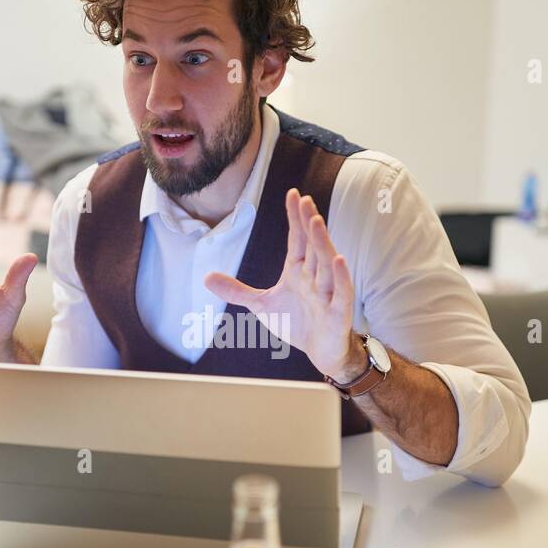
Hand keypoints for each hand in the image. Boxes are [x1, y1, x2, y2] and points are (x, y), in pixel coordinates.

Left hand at [203, 188, 356, 377]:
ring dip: (322, 243)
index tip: (294, 194)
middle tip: (305, 201)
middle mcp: (314, 277)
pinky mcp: (339, 312)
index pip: (297, 240)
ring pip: (326, 264)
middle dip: (309, 224)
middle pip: (312, 246)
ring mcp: (328, 293)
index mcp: (298, 271)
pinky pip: (342, 292)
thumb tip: (206, 277)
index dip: (295, 218)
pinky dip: (340, 277)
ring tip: (316, 221)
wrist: (319, 352)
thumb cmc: (296, 323)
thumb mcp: (260, 305)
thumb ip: (236, 290)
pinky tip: (338, 259)